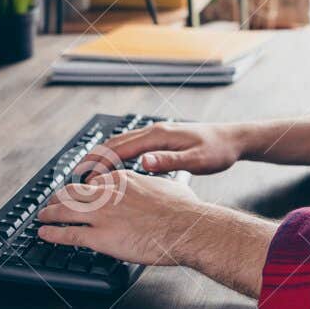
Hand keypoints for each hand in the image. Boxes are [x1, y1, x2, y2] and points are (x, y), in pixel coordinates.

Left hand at [35, 170, 275, 295]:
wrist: (187, 227)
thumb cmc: (184, 209)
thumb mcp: (168, 184)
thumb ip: (155, 183)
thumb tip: (161, 184)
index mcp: (123, 179)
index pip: (93, 180)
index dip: (82, 188)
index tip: (79, 193)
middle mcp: (107, 193)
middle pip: (72, 192)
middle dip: (58, 197)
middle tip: (52, 203)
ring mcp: (101, 214)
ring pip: (64, 210)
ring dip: (49, 213)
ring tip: (42, 216)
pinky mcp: (100, 236)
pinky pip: (67, 234)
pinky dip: (52, 233)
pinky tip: (44, 234)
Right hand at [75, 121, 245, 179]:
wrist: (233, 139)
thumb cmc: (218, 151)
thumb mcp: (196, 161)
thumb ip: (169, 162)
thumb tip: (144, 162)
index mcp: (158, 136)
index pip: (119, 148)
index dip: (99, 163)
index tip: (83, 177)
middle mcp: (154, 131)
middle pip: (114, 143)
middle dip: (93, 158)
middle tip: (75, 176)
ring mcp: (157, 133)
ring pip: (121, 142)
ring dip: (103, 156)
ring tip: (87, 173)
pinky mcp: (161, 138)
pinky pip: (131, 145)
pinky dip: (116, 154)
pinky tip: (114, 168)